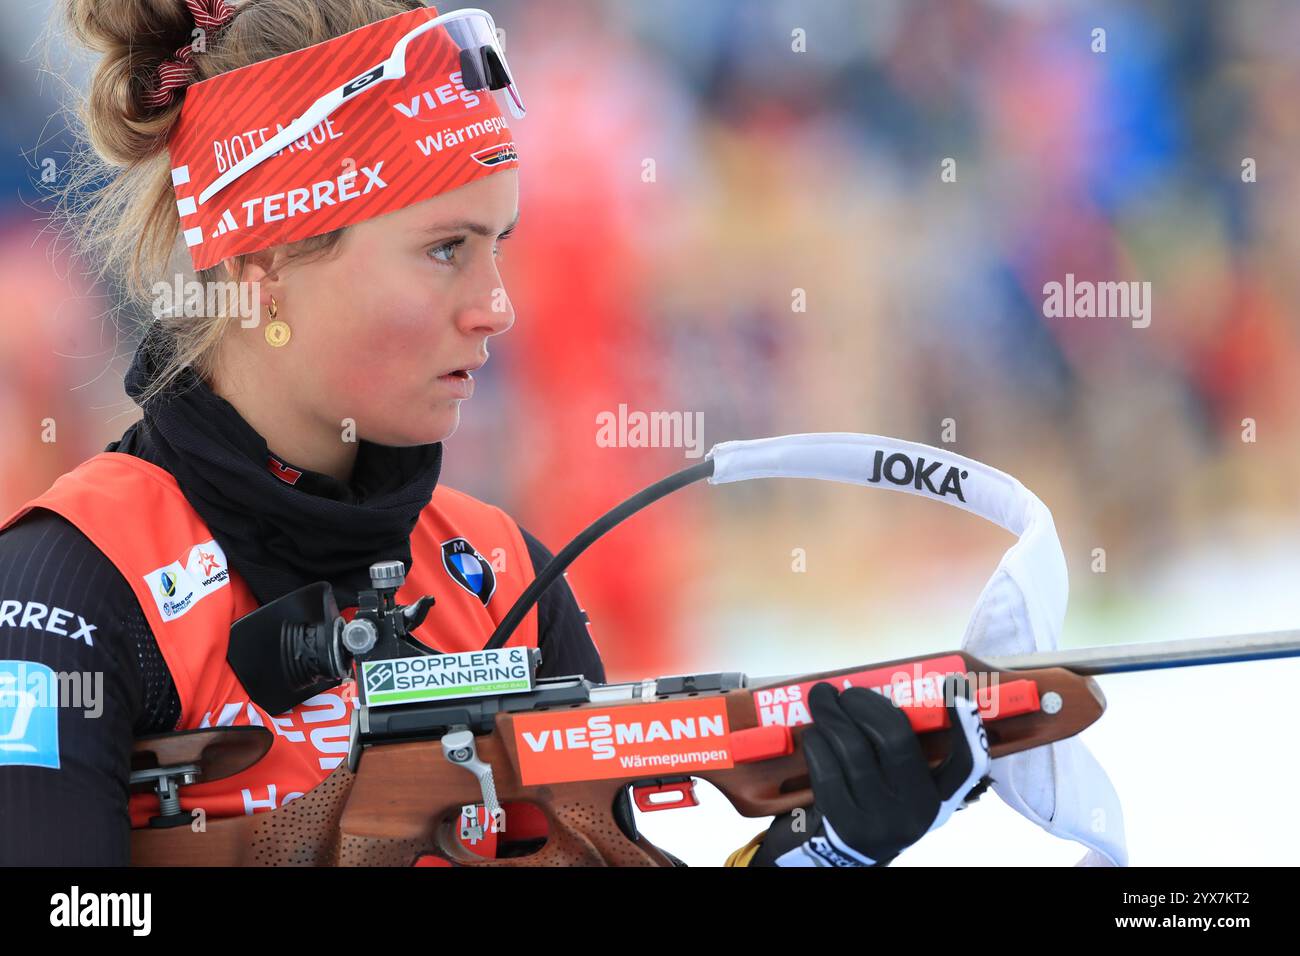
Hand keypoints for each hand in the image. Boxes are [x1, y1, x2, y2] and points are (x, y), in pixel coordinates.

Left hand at [752, 674, 990, 865]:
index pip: (965, 763)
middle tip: (843, 692)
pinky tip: (813, 735)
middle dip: (864, 703)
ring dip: (831, 715)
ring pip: (853, 748)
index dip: (966, 723)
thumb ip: (898, 752)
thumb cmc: (869, 804)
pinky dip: (817, 743)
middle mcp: (916, 811)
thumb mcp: (898, 788)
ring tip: (821, 701)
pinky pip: (827, 768)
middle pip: (895, 737)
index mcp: (937, 798)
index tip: (953, 684)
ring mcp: (881, 819)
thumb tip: (879, 693)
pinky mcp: (845, 823)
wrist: (839, 857)